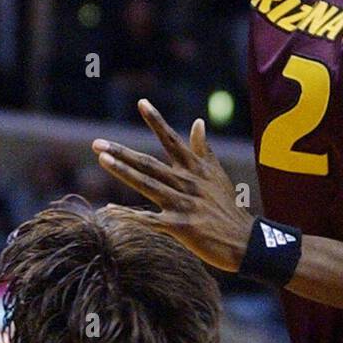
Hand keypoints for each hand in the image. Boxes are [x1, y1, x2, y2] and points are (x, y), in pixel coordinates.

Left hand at [93, 101, 251, 272]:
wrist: (245, 240)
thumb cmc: (228, 206)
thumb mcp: (217, 173)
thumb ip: (203, 148)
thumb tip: (198, 122)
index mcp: (195, 168)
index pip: (171, 139)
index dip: (156, 120)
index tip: (141, 102)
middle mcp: (186, 182)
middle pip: (148, 163)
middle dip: (122, 152)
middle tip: (97, 143)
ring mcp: (182, 204)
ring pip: (146, 184)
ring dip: (123, 172)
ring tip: (102, 160)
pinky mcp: (180, 227)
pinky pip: (148, 220)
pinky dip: (129, 215)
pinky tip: (109, 209)